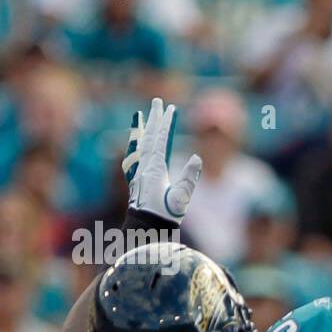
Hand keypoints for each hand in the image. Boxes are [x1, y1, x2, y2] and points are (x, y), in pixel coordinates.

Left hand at [123, 97, 202, 224]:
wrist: (145, 229)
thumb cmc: (165, 214)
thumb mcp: (182, 196)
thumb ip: (190, 176)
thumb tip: (197, 158)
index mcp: (155, 167)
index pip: (161, 139)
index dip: (166, 123)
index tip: (170, 108)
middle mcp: (144, 166)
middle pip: (149, 136)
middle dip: (154, 119)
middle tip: (157, 102)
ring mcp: (138, 172)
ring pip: (139, 144)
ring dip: (141, 129)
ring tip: (139, 116)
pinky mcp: (136, 179)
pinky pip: (134, 156)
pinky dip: (134, 146)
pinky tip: (134, 144)